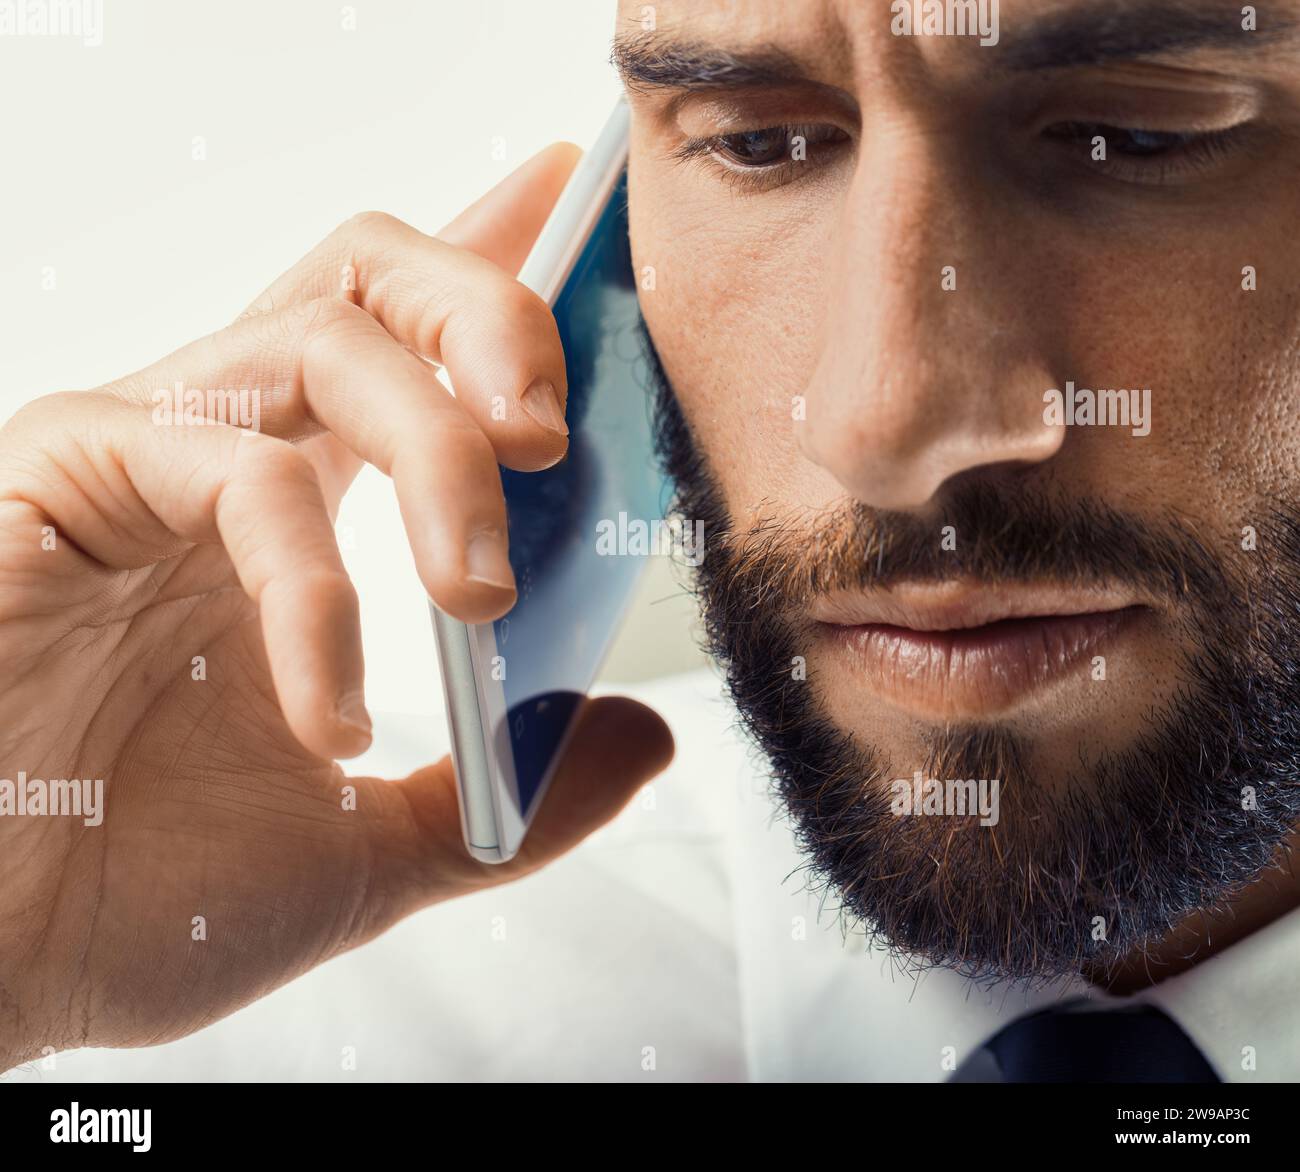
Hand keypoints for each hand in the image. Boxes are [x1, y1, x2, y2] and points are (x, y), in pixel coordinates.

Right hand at [0, 144, 672, 1068]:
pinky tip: (327, 715)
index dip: (492, 261)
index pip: (408, 338)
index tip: (571, 210)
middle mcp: (223, 446)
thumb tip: (647, 737)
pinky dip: (313, 594)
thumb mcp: (377, 846)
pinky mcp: (61, 476)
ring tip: (481, 593)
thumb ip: (516, 793)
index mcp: (294, 500)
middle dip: (491, 316)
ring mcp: (140, 451)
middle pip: (373, 274)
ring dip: (439, 453)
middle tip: (557, 435)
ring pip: (323, 342)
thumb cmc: (145, 895)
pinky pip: (236, 479)